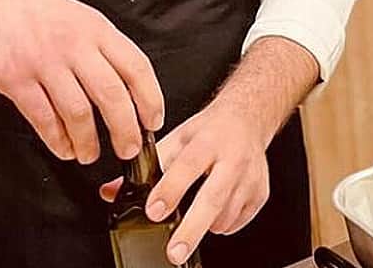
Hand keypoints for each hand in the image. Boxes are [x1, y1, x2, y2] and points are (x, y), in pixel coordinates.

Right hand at [0, 0, 163, 162]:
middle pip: (111, 93)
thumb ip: (105, 50)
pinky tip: (64, 148)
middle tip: (129, 150)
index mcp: (97, 30)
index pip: (136, 67)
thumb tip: (132, 91)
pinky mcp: (15, 78)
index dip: (150, 98)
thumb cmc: (40, 14)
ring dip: (88, 140)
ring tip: (90, 154)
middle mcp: (75, 45)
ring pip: (77, 111)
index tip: (153, 122)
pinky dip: (57, 139)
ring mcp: (44, 62)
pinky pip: (42, 117)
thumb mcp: (83, 19)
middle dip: (124, 128)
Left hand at [102, 100, 271, 265]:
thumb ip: (147, 166)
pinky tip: (215, 210)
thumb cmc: (210, 130)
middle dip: (192, 228)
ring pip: (226, 215)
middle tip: (174, 252)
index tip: (154, 211)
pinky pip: (237, 221)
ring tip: (193, 218)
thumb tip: (112, 191)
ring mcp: (250, 177)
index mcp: (207, 140)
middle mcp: (232, 158)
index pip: (188, 166)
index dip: (170, 189)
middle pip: (213, 198)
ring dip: (204, 225)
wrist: (248, 120)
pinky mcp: (261, 192)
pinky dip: (222, 224)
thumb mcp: (176, 139)